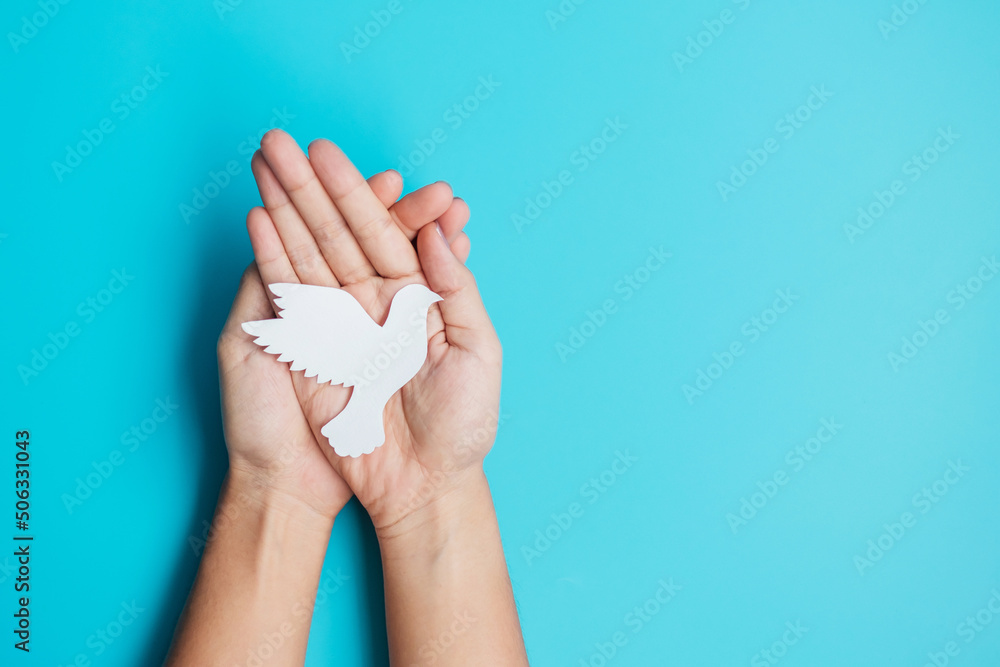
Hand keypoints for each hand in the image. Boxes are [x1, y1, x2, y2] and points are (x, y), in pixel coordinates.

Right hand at [244, 129, 501, 532]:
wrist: (421, 487)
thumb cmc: (462, 426)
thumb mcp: (479, 353)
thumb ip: (459, 290)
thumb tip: (442, 234)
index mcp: (418, 296)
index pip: (388, 232)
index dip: (365, 194)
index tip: (342, 157)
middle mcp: (375, 301)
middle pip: (340, 232)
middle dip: (314, 187)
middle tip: (287, 141)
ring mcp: (340, 323)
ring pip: (308, 253)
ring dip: (286, 208)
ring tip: (265, 162)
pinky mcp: (311, 352)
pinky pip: (289, 298)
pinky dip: (272, 259)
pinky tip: (258, 220)